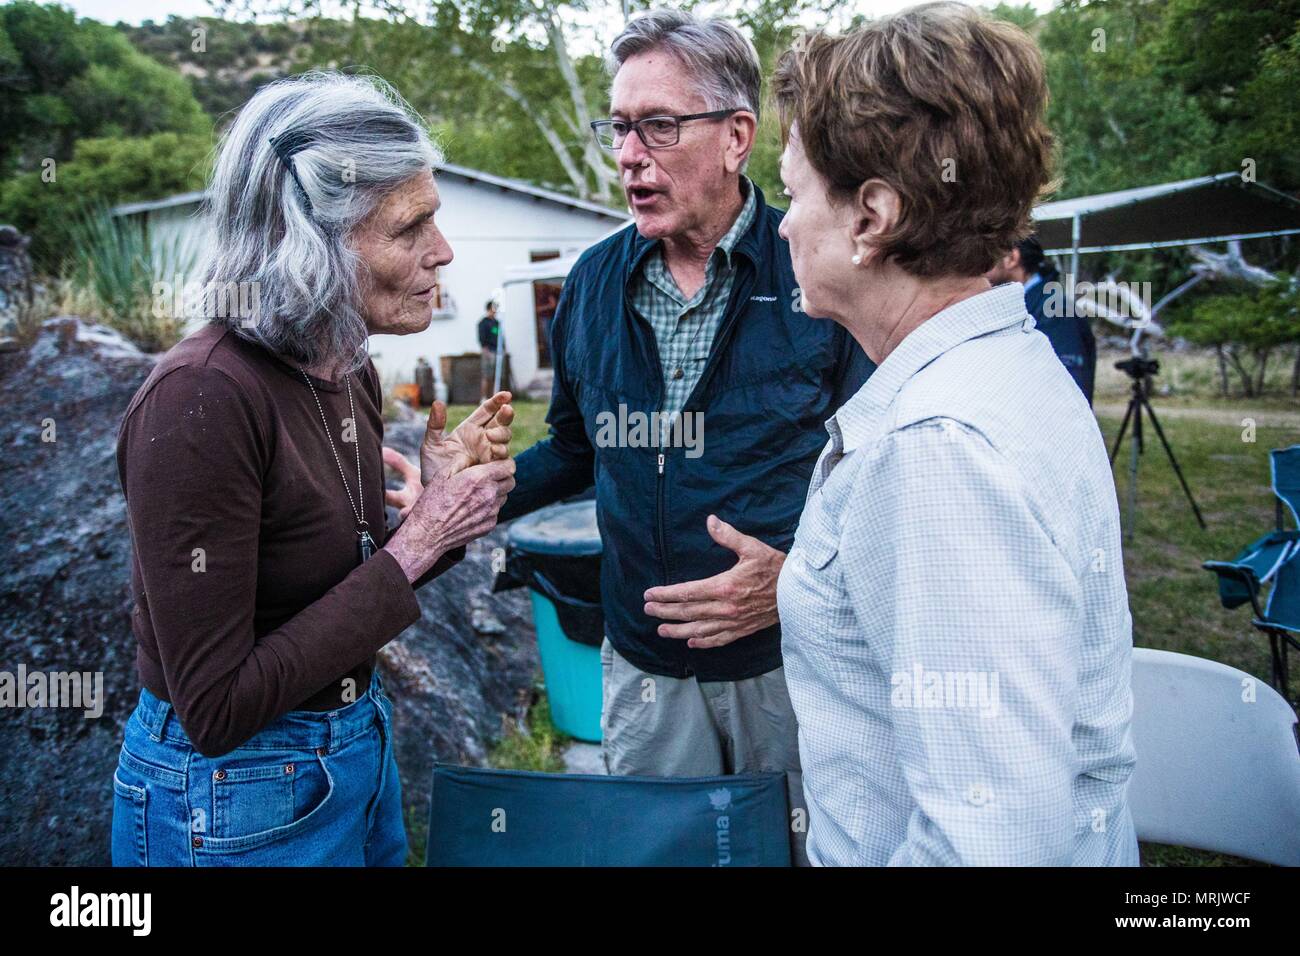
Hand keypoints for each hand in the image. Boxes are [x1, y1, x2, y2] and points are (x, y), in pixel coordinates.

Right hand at [384, 458, 515, 582]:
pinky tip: (473, 508)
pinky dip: (489, 507)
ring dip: (496, 492)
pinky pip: (496, 511)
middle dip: (503, 477)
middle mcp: (489, 495)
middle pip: (510, 481)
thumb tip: (471, 455)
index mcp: (478, 478)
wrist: (429, 534)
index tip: (497, 463)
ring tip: (478, 492)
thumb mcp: (441, 475)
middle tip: (490, 477)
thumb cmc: (432, 502)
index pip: (508, 466)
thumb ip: (460, 461)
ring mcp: (491, 512)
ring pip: (504, 496)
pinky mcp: (489, 525)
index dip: (504, 463)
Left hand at [421, 392, 513, 483]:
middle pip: (501, 423)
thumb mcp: (430, 445)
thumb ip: (434, 425)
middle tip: (506, 411)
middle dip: (505, 416)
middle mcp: (483, 439)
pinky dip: (502, 454)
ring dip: (503, 435)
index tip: (507, 394)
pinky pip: (504, 460)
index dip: (497, 401)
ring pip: (505, 440)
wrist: (437, 494)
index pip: (487, 410)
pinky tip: (495, 451)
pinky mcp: (493, 469)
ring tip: (492, 436)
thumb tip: (437, 403)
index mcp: (470, 429)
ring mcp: (489, 454)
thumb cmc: (433, 468)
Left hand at [642, 514, 786, 648]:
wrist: (801, 592)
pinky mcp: (743, 629)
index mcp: (725, 586)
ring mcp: (734, 621)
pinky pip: (719, 639)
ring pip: (700, 630)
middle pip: (689, 611)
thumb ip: (728, 536)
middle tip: (648, 610)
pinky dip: (704, 642)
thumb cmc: (776, 568)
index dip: (666, 594)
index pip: (688, 592)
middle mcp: (726, 608)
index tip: (650, 594)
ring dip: (678, 631)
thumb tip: (710, 521)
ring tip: (661, 631)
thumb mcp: (753, 547)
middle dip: (665, 611)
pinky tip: (692, 642)